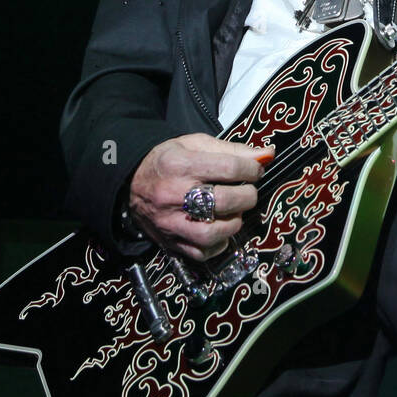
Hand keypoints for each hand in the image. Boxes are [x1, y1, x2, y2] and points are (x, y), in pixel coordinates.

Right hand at [128, 133, 272, 261]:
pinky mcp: (170, 242)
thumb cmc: (167, 161)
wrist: (131, 182)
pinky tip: (219, 229)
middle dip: (247, 196)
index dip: (252, 169)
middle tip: (248, 192)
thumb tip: (266, 155)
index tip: (256, 170)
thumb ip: (232, 149)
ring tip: (235, 211)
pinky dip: (218, 244)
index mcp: (180, 165)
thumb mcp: (195, 144)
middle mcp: (173, 194)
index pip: (229, 168)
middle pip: (224, 201)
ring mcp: (170, 222)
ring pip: (213, 232)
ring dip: (234, 222)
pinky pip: (202, 252)